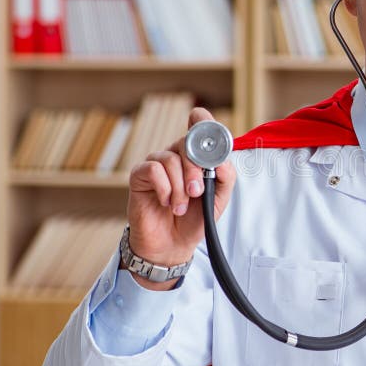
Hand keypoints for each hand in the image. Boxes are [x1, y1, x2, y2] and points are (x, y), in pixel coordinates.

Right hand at [125, 108, 236, 289]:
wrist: (173, 244)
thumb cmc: (195, 219)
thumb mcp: (219, 199)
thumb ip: (225, 177)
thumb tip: (222, 160)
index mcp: (197, 156)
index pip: (199, 126)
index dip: (202, 121)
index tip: (201, 121)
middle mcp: (176, 155)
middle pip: (187, 143)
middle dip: (195, 169)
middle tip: (197, 192)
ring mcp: (157, 163)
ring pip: (170, 158)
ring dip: (180, 185)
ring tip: (181, 206)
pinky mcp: (140, 175)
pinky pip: (153, 170)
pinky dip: (165, 188)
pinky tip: (167, 202)